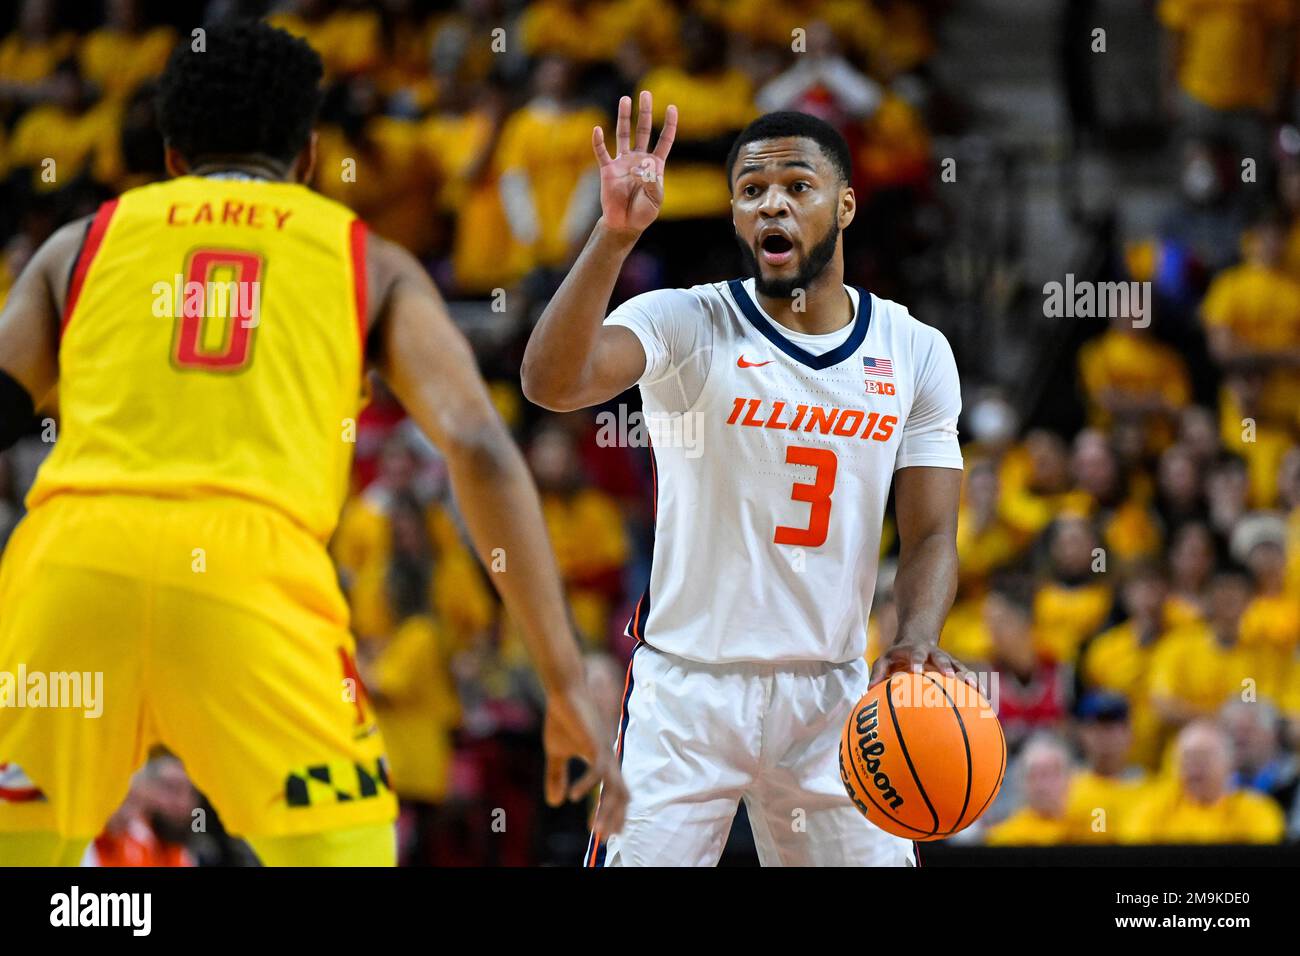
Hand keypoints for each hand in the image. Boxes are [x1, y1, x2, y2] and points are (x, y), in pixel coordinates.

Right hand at [542, 679, 628, 835]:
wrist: (564, 693)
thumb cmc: (563, 719)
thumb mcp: (556, 754)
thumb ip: (556, 777)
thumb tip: (554, 803)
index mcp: (602, 762)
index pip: (615, 794)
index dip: (613, 814)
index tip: (603, 835)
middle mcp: (608, 760)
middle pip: (621, 796)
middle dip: (614, 819)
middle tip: (603, 840)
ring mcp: (604, 752)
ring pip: (615, 788)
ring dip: (606, 811)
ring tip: (595, 830)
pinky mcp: (596, 744)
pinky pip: (597, 771)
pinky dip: (587, 786)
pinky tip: (573, 797)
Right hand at [592, 90, 676, 235]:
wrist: (625, 224)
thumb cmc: (643, 212)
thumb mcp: (655, 198)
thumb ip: (652, 181)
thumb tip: (640, 166)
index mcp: (655, 165)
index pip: (664, 140)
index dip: (669, 125)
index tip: (672, 108)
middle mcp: (638, 159)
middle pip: (642, 130)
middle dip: (645, 112)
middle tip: (646, 93)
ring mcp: (622, 163)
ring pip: (623, 135)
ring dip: (624, 117)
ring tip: (625, 99)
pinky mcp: (608, 170)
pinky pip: (602, 153)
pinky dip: (599, 142)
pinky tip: (597, 130)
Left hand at [868, 636, 975, 688]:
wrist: (918, 638)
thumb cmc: (898, 656)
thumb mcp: (884, 659)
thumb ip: (877, 672)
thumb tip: (867, 690)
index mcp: (916, 652)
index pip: (916, 655)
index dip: (917, 663)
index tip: (916, 672)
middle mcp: (934, 654)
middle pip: (943, 659)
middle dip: (946, 667)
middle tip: (951, 678)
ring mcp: (948, 661)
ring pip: (961, 668)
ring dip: (969, 678)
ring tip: (979, 692)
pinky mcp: (956, 669)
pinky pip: (968, 679)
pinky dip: (977, 689)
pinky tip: (986, 704)